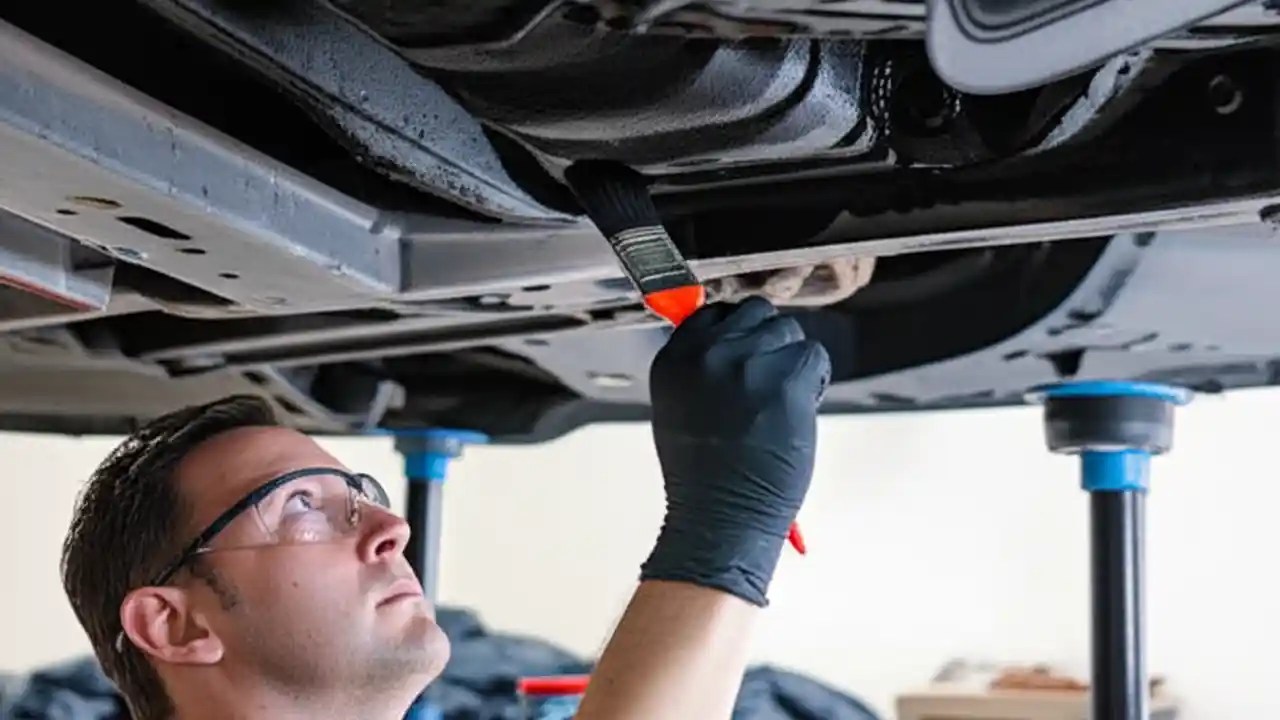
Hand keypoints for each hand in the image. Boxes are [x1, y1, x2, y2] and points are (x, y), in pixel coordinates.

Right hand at [641, 297, 830, 606]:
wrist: (719, 517)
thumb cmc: (702, 476)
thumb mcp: (679, 408)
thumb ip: (699, 367)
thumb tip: (732, 340)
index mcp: (675, 359)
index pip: (714, 311)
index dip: (738, 331)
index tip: (747, 348)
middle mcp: (707, 354)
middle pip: (756, 312)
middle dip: (768, 341)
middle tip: (768, 379)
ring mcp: (747, 365)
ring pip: (789, 333)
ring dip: (793, 362)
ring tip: (780, 403)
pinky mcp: (786, 381)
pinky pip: (815, 356)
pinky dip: (815, 381)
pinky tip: (796, 410)